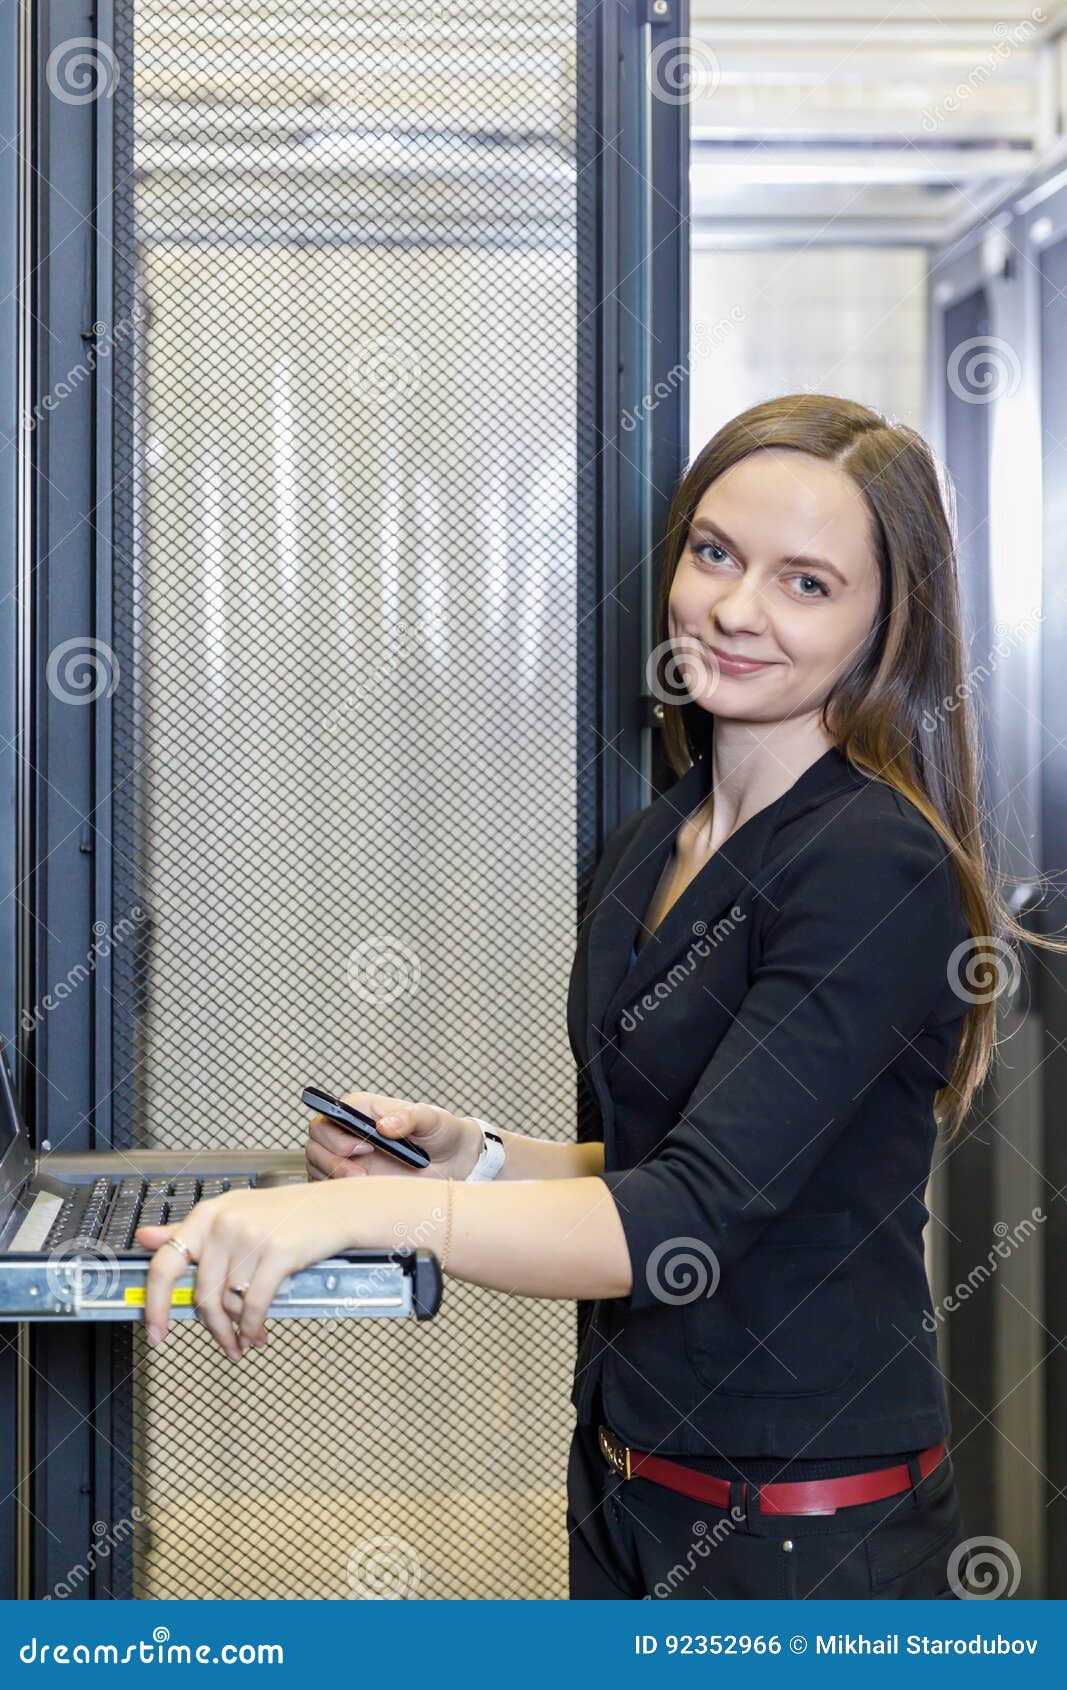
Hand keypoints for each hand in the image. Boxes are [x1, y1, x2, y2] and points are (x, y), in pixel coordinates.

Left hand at [134, 1179, 362, 1358]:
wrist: (335, 1207)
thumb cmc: (283, 1214)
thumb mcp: (231, 1214)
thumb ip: (187, 1231)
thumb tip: (144, 1238)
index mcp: (207, 1214)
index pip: (166, 1263)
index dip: (155, 1303)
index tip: (155, 1332)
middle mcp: (224, 1222)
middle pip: (203, 1293)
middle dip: (213, 1327)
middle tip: (224, 1344)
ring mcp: (251, 1236)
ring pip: (230, 1301)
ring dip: (239, 1327)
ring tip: (251, 1335)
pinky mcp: (279, 1251)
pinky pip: (255, 1304)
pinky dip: (254, 1326)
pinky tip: (259, 1333)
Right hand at [305, 1091, 479, 1182]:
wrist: (453, 1162)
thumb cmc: (440, 1132)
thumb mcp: (430, 1119)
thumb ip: (408, 1117)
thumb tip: (383, 1125)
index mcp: (362, 1109)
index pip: (329, 1113)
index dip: (337, 1131)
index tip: (364, 1146)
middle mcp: (349, 1131)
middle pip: (316, 1140)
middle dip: (332, 1157)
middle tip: (361, 1171)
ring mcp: (347, 1157)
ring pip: (316, 1164)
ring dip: (335, 1175)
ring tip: (365, 1182)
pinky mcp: (350, 1180)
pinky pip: (326, 1185)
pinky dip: (338, 1191)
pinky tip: (362, 1192)